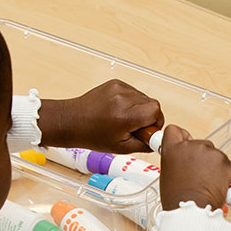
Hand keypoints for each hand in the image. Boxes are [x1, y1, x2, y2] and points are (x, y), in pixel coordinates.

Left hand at [38, 80, 162, 152]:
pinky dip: (130, 102)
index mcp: (125, 115)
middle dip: (147, 117)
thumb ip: (144, 144)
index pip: (156, 111)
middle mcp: (123, 98)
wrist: (72, 121)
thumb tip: (158, 141)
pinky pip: (133, 92)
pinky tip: (119, 111)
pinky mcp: (115, 83)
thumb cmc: (92, 135)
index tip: (148, 130)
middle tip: (133, 127)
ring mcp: (119, 88)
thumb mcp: (121, 147)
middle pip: (152, 103)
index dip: (155, 122)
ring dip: (139, 109)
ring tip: (123, 119)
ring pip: (143, 97)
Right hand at [158, 126, 230, 210]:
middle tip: (199, 178)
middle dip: (204, 159)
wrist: (192, 210)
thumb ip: (177, 163)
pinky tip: (217, 188)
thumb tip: (187, 164)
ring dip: (216, 169)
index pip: (175, 131)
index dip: (182, 139)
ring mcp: (210, 153)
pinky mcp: (225, 163)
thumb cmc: (178, 199)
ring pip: (217, 156)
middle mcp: (191, 146)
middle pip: (201, 144)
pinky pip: (229, 167)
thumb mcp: (168, 176)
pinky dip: (226, 177)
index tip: (185, 146)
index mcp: (173, 149)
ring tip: (207, 186)